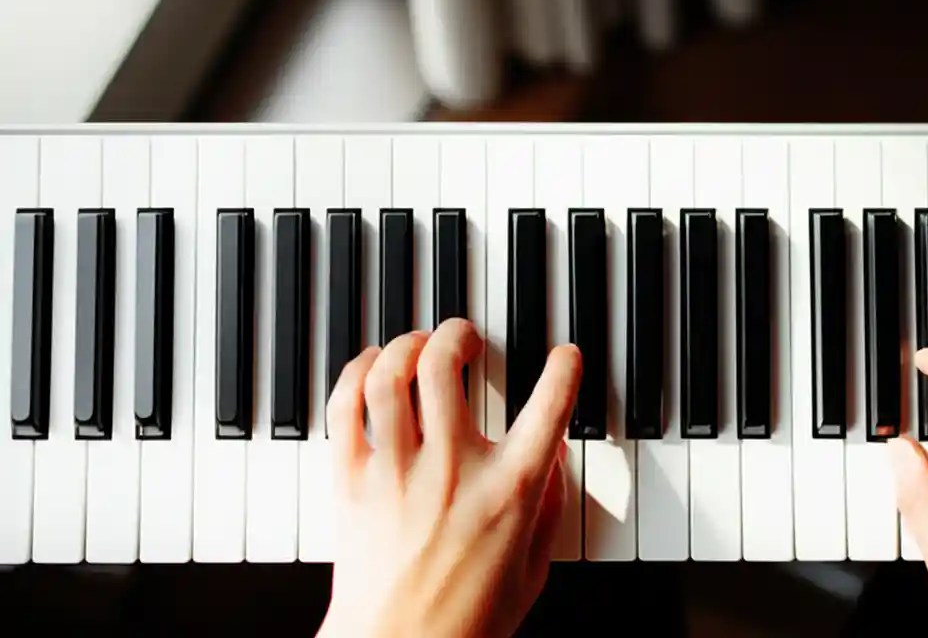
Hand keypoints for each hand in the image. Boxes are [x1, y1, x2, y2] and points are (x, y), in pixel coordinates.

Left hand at [317, 319, 581, 637]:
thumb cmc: (465, 622)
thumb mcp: (534, 568)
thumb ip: (550, 507)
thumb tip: (554, 458)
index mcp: (508, 490)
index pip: (549, 406)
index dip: (563, 368)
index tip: (565, 357)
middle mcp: (452, 468)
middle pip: (447, 364)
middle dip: (459, 335)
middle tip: (465, 337)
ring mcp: (396, 470)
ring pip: (391, 373)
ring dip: (408, 345)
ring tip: (419, 346)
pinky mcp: (351, 480)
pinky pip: (345, 405)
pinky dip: (357, 373)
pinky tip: (370, 369)